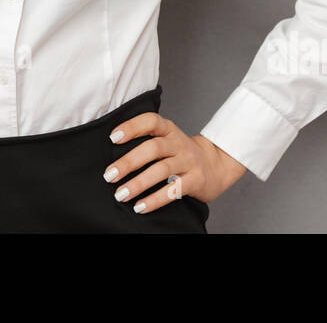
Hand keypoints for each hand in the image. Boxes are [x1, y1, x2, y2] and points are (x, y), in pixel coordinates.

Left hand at [104, 112, 248, 213]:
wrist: (217, 165)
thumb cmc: (182, 153)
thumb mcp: (168, 140)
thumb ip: (147, 141)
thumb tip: (112, 154)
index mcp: (169, 130)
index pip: (150, 121)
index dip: (132, 127)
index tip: (113, 138)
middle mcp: (179, 143)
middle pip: (152, 148)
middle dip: (129, 162)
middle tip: (109, 175)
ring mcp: (188, 161)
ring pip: (161, 170)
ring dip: (138, 184)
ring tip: (121, 195)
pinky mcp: (195, 180)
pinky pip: (173, 191)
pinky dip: (155, 200)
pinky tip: (140, 206)